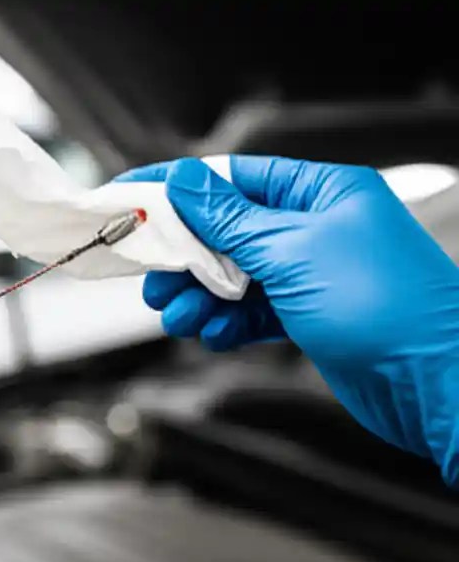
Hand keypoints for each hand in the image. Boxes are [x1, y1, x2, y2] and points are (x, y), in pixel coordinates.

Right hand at [118, 156, 458, 479]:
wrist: (435, 383)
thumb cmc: (386, 307)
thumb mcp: (292, 251)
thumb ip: (229, 218)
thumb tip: (183, 181)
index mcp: (324, 193)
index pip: (235, 177)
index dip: (180, 188)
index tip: (133, 196)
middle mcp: (318, 228)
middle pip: (226, 230)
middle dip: (185, 256)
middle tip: (153, 277)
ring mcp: (314, 274)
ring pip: (233, 275)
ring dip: (198, 296)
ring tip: (179, 317)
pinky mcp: (309, 317)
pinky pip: (250, 311)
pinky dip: (224, 321)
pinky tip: (211, 333)